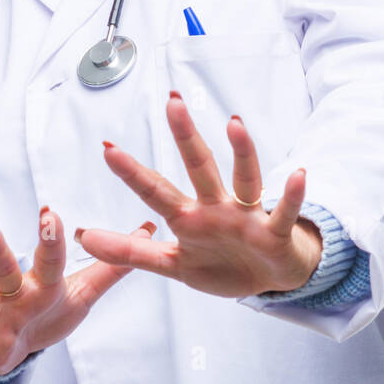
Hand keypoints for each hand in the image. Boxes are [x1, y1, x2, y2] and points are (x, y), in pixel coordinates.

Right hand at [0, 207, 155, 376]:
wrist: (23, 347)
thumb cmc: (51, 310)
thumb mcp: (86, 289)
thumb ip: (115, 264)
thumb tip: (149, 229)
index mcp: (43, 281)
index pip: (48, 256)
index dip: (49, 236)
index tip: (49, 210)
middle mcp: (15, 294)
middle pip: (5, 268)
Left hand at [75, 92, 322, 298]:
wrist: (271, 280)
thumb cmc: (224, 264)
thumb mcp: (174, 265)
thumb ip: (132, 252)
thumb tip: (84, 237)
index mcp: (189, 218)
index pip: (156, 191)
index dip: (133, 174)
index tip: (108, 149)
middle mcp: (217, 208)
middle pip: (200, 167)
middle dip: (186, 136)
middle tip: (172, 103)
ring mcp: (246, 217)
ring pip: (244, 179)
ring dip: (241, 151)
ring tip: (234, 124)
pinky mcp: (273, 232)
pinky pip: (284, 211)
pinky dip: (292, 194)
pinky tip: (299, 174)